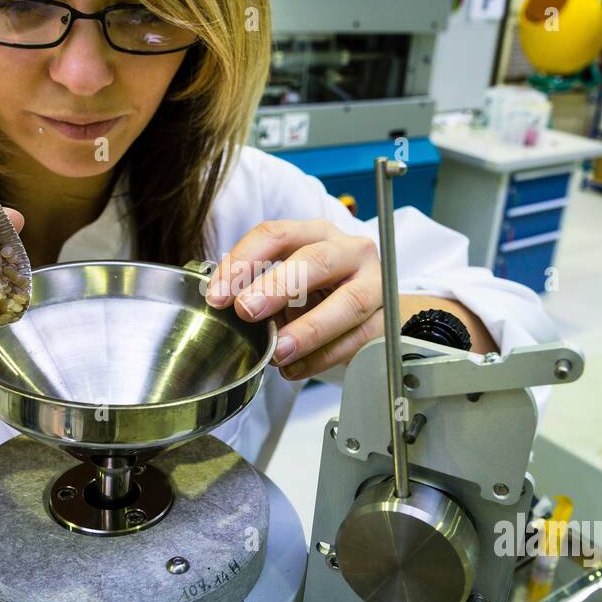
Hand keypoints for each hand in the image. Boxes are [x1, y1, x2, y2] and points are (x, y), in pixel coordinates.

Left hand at [205, 219, 381, 380]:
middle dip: (278, 286)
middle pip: (317, 260)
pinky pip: (357, 339)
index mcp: (316, 233)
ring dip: (309, 329)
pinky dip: (323, 357)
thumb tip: (220, 306)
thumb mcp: (286, 280)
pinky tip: (295, 368)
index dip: (243, 262)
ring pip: (348, 302)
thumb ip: (256, 287)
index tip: (216, 295)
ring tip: (278, 351)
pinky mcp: (385, 319)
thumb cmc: (319, 291)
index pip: (277, 235)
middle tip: (247, 311)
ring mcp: (374, 283)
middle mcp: (348, 251)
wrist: (369, 309)